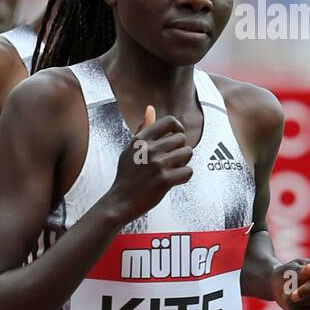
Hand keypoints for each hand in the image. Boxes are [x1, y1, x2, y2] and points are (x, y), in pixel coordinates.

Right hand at [104, 105, 193, 221]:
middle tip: (171, 160)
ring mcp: (157, 165)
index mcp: (141, 139)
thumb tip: (150, 108)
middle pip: (182, 138)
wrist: (121, 201)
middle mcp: (149, 149)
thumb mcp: (130, 149)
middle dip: (180, 149)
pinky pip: (188, 171)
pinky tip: (174, 180)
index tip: (176, 137)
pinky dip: (184, 176)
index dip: (178, 128)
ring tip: (173, 169)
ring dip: (184, 162)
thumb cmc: (127, 175)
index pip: (170, 122)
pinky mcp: (165, 180)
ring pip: (188, 153)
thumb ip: (143, 130)